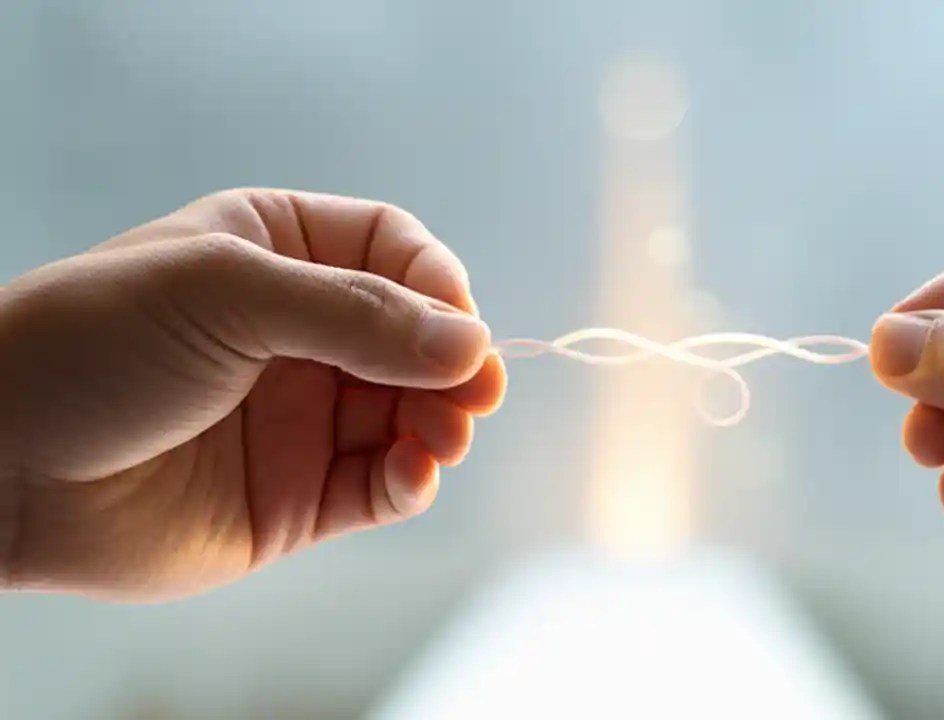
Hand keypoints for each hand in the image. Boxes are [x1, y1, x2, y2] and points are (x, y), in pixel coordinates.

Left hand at [0, 189, 504, 601]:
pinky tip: (411, 473)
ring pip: (408, 414)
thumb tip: (469, 344)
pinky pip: (379, 485)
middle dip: (452, 364)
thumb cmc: (96, 346)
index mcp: (278, 254)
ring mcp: (299, 416)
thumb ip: (355, 316)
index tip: (458, 325)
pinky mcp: (296, 498)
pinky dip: (410, 480)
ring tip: (443, 436)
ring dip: (441, 424)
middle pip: (415, 339)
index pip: (393, 252)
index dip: (437, 284)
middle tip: (476, 392)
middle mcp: (298, 333)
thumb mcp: (228, 292)